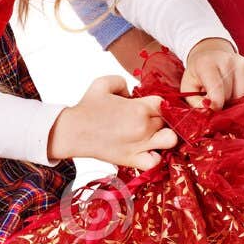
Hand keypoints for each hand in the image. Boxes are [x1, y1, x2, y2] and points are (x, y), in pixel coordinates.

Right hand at [47, 75, 177, 169]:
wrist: (73, 131)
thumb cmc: (87, 108)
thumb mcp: (103, 83)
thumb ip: (123, 82)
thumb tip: (132, 93)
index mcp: (139, 108)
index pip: (164, 104)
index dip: (157, 104)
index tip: (148, 107)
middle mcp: (144, 127)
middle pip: (167, 121)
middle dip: (159, 119)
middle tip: (145, 121)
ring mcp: (141, 145)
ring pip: (170, 140)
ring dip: (165, 136)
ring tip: (153, 136)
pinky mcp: (133, 160)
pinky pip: (156, 162)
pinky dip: (155, 157)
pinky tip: (146, 151)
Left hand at [180, 38, 243, 108]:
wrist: (210, 53)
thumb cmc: (198, 73)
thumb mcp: (188, 87)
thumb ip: (195, 102)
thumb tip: (209, 110)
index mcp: (207, 64)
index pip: (217, 90)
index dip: (215, 105)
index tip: (212, 107)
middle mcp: (226, 60)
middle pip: (230, 94)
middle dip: (223, 102)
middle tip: (216, 98)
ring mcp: (240, 62)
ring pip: (242, 94)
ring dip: (234, 99)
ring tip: (225, 93)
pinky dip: (243, 94)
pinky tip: (234, 88)